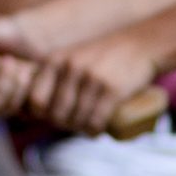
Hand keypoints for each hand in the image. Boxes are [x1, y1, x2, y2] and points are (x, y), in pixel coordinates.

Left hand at [0, 29, 154, 135]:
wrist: (141, 43)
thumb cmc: (103, 54)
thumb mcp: (72, 55)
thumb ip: (54, 74)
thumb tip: (33, 109)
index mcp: (55, 60)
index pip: (36, 101)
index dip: (42, 114)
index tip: (54, 115)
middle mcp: (70, 68)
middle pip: (55, 115)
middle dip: (64, 124)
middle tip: (75, 124)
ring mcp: (91, 79)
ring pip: (76, 121)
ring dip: (81, 130)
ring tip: (87, 127)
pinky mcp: (111, 90)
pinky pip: (95, 122)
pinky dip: (94, 131)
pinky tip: (96, 131)